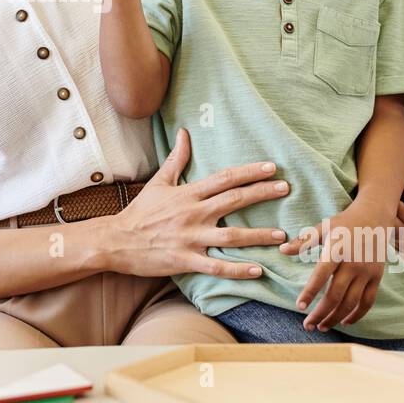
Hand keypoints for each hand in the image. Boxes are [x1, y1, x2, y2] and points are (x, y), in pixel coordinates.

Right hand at [103, 128, 291, 278]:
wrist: (116, 240)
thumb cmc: (140, 212)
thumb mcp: (159, 182)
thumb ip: (176, 159)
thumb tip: (184, 132)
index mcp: (188, 193)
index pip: (224, 178)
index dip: (249, 171)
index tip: (272, 167)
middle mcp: (193, 213)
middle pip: (234, 200)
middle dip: (262, 193)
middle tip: (286, 188)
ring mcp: (190, 238)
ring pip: (231, 236)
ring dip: (258, 235)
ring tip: (281, 234)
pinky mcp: (185, 260)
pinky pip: (216, 266)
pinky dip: (237, 269)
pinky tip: (257, 270)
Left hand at [278, 200, 394, 331]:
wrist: (375, 216)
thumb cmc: (344, 222)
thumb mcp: (322, 227)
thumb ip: (304, 241)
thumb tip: (282, 250)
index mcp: (336, 250)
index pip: (321, 275)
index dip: (309, 292)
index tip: (299, 306)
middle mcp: (353, 263)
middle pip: (336, 295)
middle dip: (320, 313)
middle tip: (307, 325)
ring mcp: (367, 272)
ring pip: (351, 302)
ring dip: (336, 318)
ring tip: (322, 327)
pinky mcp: (377, 277)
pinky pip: (368, 301)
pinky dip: (357, 315)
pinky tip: (344, 322)